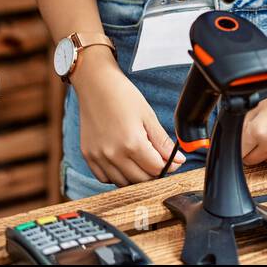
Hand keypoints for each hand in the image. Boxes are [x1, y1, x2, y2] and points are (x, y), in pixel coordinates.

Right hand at [73, 51, 184, 185]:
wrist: (95, 83)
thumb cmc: (123, 95)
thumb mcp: (148, 116)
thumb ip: (162, 142)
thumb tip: (179, 161)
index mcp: (132, 143)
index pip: (156, 169)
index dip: (168, 167)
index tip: (172, 161)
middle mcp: (113, 154)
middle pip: (140, 179)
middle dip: (153, 173)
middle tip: (157, 161)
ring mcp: (98, 156)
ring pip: (122, 182)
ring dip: (135, 177)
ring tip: (140, 161)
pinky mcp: (88, 155)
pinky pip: (104, 178)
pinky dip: (116, 175)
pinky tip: (123, 162)